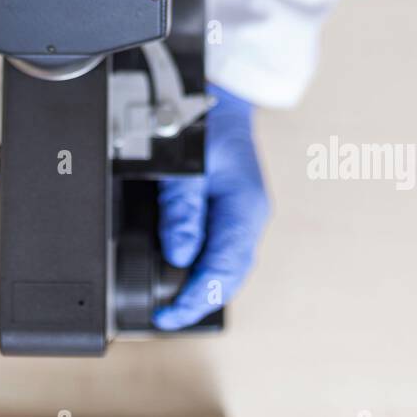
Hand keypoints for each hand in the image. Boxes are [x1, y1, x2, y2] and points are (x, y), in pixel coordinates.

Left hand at [153, 84, 269, 330]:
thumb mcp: (187, 164)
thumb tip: (179, 254)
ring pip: (229, 265)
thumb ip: (183, 209)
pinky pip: (224, 250)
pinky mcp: (234, 212)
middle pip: (231, 274)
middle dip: (201, 299)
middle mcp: (250, 217)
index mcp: (245, 208)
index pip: (223, 268)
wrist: (220, 98)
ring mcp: (245, 215)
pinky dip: (207, 268)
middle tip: (166, 319)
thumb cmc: (205, 124)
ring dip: (205, 287)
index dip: (195, 296)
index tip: (169, 315)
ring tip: (174, 306)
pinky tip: (186, 276)